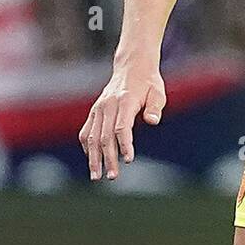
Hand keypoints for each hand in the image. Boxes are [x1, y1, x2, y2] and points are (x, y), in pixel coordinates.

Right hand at [79, 61, 165, 180]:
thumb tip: (153, 121)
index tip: (128, 160)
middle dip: (108, 158)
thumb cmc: (149, 83)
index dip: (124, 144)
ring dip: (93, 158)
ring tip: (96, 176)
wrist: (132, 67)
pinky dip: (87, 147)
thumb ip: (155, 107)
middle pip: (105, 136)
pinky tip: (92, 161)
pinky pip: (86, 132)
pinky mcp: (94, 111)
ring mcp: (98, 108)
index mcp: (125, 101)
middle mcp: (108, 105)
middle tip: (113, 177)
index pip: (122, 127)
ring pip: (92, 137)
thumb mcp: (158, 92)